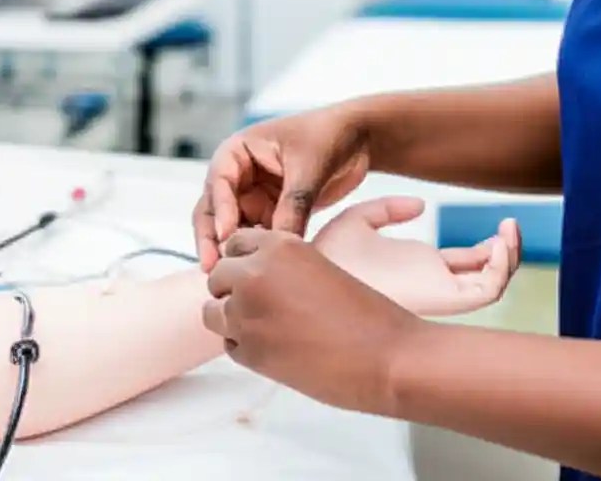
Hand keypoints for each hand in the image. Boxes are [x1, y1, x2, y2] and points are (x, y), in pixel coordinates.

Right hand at [193, 104, 371, 270]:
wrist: (357, 139)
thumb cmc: (328, 136)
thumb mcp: (308, 168)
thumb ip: (292, 205)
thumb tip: (276, 244)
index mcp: (237, 151)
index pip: (219, 181)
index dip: (221, 209)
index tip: (226, 235)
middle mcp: (238, 175)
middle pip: (213, 209)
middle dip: (211, 237)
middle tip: (211, 267)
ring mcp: (252, 195)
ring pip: (231, 227)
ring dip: (230, 249)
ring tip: (230, 275)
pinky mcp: (269, 213)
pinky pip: (255, 235)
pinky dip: (254, 251)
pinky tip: (256, 270)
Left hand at [202, 228, 423, 413]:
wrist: (387, 356)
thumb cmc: (365, 312)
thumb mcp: (318, 267)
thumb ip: (281, 265)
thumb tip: (248, 275)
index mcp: (278, 246)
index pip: (235, 244)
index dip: (246, 261)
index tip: (261, 277)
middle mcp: (254, 274)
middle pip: (218, 277)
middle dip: (234, 290)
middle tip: (267, 308)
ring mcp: (246, 314)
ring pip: (213, 312)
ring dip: (235, 319)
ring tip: (272, 328)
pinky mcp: (249, 352)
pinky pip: (230, 345)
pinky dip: (247, 348)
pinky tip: (280, 348)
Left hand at [313, 197, 521, 316]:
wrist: (311, 277)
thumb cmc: (324, 256)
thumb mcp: (356, 222)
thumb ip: (386, 210)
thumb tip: (420, 205)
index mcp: (415, 267)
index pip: (463, 264)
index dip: (485, 247)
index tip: (499, 222)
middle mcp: (431, 282)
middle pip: (484, 275)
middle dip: (506, 252)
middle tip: (510, 225)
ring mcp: (438, 291)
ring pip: (491, 285)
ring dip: (509, 257)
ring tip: (510, 228)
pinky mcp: (441, 298)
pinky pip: (485, 292)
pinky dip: (500, 269)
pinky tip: (496, 244)